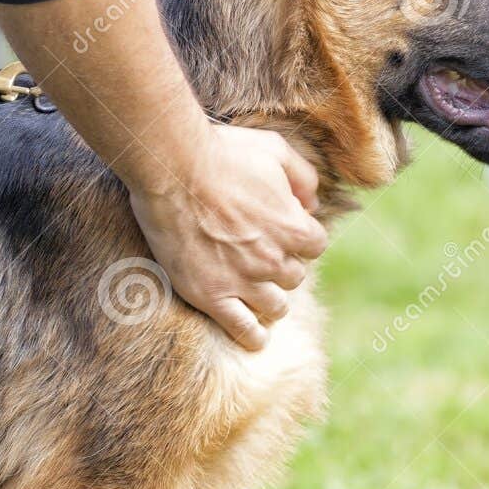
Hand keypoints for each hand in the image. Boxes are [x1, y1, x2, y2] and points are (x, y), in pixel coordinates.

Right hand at [128, 124, 327, 350]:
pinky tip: (255, 336)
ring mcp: (243, 281)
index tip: (281, 232)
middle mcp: (274, 259)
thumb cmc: (223, 153)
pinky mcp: (211, 296)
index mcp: (294, 227)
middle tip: (259, 256)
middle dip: (282, 267)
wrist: (173, 168)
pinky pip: (243, 330)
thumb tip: (313, 203)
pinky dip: (254, 336)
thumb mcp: (275, 151)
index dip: (299, 238)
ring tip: (256, 293)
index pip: (316, 245)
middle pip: (294, 277)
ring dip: (270, 300)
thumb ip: (303, 177)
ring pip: (276, 307)